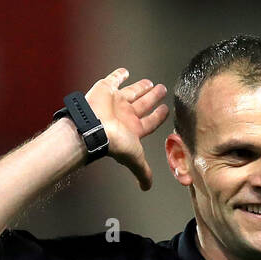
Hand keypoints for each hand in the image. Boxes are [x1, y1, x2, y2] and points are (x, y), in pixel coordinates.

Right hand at [84, 67, 168, 190]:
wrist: (94, 127)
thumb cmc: (114, 142)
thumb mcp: (135, 158)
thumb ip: (142, 171)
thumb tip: (147, 187)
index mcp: (133, 128)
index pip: (149, 122)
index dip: (158, 116)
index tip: (166, 110)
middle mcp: (125, 114)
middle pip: (143, 104)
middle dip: (153, 98)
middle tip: (162, 90)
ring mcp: (115, 102)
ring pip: (132, 92)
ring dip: (141, 87)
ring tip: (151, 83)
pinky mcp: (105, 90)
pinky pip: (113, 80)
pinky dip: (119, 75)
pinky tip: (125, 72)